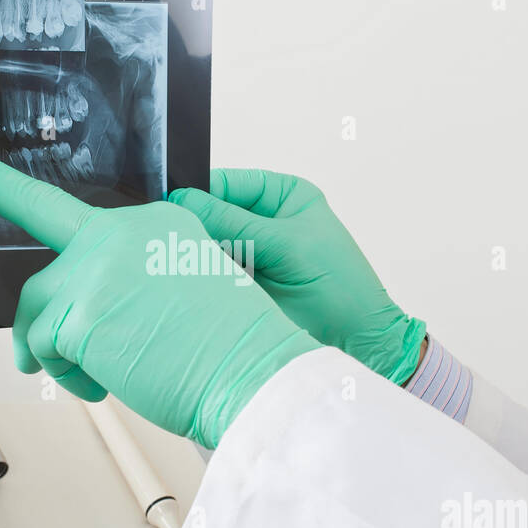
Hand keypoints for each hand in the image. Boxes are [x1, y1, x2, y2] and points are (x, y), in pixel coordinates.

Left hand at [0, 148, 319, 447]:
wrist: (254, 374)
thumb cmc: (232, 348)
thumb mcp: (190, 287)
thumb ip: (135, 277)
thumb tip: (87, 307)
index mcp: (155, 221)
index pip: (68, 206)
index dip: (3, 185)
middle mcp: (122, 231)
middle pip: (48, 269)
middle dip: (36, 312)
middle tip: (20, 339)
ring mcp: (97, 266)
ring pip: (38, 308)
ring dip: (58, 351)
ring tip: (99, 375)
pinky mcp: (80, 309)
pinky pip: (44, 348)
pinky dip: (69, 376)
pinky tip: (109, 383)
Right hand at [169, 169, 424, 383]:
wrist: (354, 344)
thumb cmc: (341, 289)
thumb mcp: (287, 244)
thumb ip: (233, 222)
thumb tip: (185, 201)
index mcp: (281, 196)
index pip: (227, 183)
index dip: (200, 191)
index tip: (173, 204)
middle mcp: (263, 222)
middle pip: (212, 213)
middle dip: (195, 224)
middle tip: (175, 236)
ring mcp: (249, 256)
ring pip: (208, 245)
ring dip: (196, 253)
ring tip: (186, 261)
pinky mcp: (239, 287)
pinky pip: (209, 274)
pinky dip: (199, 277)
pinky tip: (193, 279)